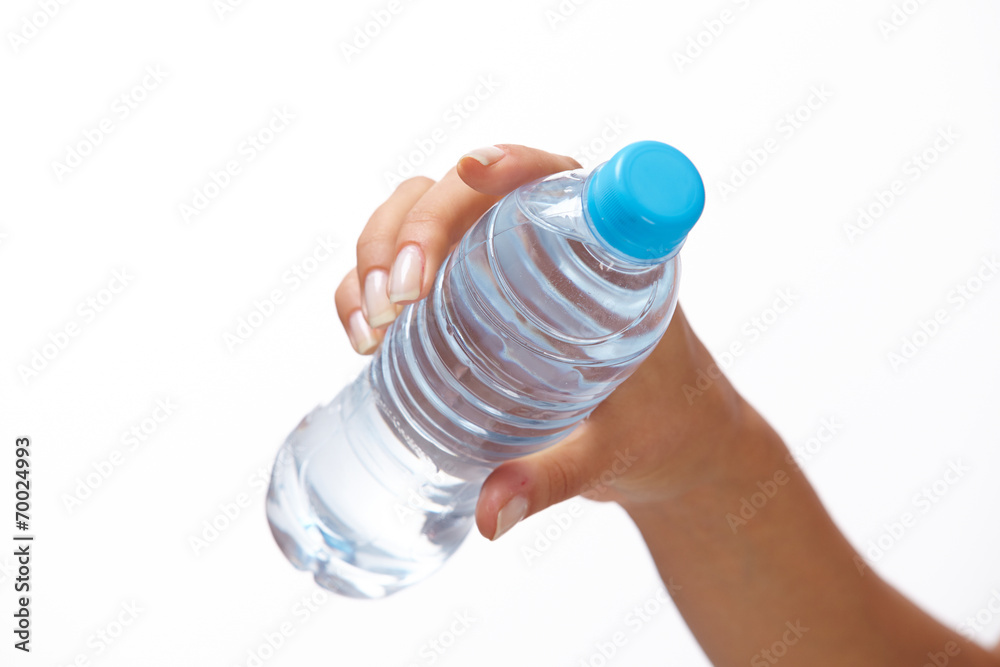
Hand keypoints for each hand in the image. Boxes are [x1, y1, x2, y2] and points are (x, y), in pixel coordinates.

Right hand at [334, 144, 758, 541]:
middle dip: (415, 228)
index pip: (556, 179)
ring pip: (419, 216)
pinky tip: (361, 335)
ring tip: (371, 324)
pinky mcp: (463, 298)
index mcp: (604, 256)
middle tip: (399, 300)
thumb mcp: (612, 453)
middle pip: (464, 192)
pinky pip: (403, 268)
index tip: (472, 172)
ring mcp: (495, 267)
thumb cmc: (659, 431)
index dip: (514, 162)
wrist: (662, 445)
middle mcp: (541, 243)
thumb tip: (490, 515)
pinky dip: (366, 287)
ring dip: (379, 252)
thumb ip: (552, 479)